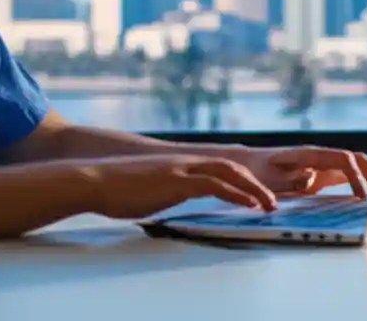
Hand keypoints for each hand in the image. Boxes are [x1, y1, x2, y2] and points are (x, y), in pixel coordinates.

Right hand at [80, 155, 278, 219]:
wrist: (94, 180)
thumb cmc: (114, 190)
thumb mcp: (147, 190)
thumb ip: (163, 191)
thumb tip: (167, 200)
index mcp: (179, 165)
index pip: (218, 167)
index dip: (240, 179)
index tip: (256, 193)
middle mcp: (184, 162)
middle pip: (230, 166)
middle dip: (255, 183)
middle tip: (273, 201)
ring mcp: (181, 169)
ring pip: (228, 172)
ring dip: (253, 189)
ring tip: (270, 205)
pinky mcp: (176, 181)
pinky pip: (214, 185)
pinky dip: (236, 194)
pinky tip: (250, 205)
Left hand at [230, 146, 366, 199]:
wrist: (244, 167)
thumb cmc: (254, 174)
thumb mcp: (270, 178)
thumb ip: (290, 178)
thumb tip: (313, 179)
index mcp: (310, 155)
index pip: (344, 159)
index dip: (358, 176)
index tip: (364, 197)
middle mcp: (319, 158)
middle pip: (356, 159)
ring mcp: (320, 166)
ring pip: (353, 167)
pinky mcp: (319, 177)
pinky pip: (344, 177)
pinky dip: (358, 184)